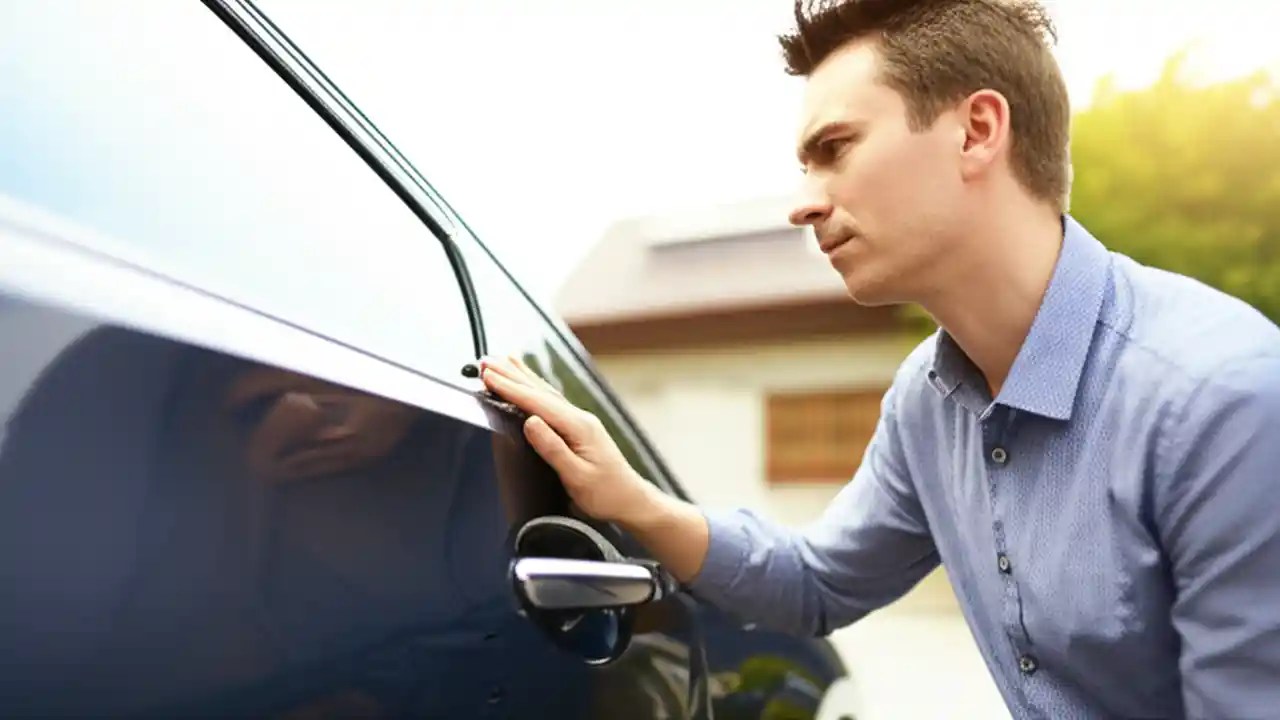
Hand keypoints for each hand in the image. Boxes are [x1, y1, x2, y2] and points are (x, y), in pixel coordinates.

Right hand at [479, 354, 654, 524]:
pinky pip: (551, 402)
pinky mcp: (578, 428)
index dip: (511, 388)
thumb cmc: (606, 493)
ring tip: (504, 361)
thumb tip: (530, 422)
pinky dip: (536, 389)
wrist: (630, 500)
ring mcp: (580, 421)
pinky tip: (530, 384)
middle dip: (512, 374)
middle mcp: (579, 418)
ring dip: (523, 377)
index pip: (537, 403)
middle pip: (540, 391)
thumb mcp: (577, 476)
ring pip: (545, 393)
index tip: (489, 376)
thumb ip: (553, 448)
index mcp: (578, 427)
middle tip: (487, 361)